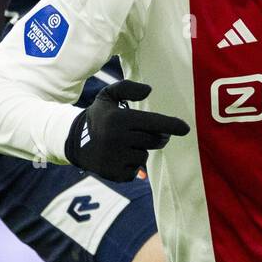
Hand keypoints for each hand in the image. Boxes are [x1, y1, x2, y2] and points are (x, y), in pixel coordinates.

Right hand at [64, 80, 188, 181]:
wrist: (75, 142)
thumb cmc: (99, 117)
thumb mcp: (108, 96)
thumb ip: (127, 88)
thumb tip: (149, 90)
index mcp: (119, 119)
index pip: (153, 122)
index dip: (172, 125)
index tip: (186, 128)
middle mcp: (118, 139)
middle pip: (154, 140)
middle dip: (158, 137)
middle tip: (150, 133)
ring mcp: (116, 158)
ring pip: (145, 155)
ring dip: (141, 150)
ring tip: (125, 144)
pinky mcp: (116, 173)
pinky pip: (136, 170)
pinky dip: (132, 164)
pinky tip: (119, 156)